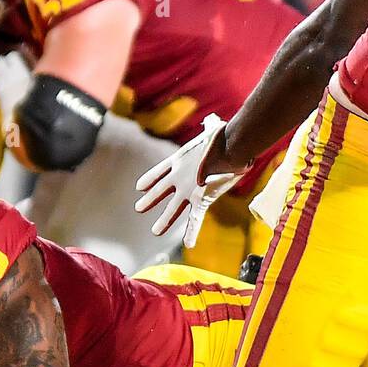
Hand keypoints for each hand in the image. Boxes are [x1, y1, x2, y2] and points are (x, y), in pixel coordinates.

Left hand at [134, 113, 245, 248]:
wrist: (229, 146)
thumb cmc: (223, 136)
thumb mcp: (212, 129)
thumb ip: (209, 126)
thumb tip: (212, 121)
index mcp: (178, 159)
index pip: (159, 172)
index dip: (149, 179)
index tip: (139, 187)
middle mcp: (178, 177)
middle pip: (159, 191)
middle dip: (149, 201)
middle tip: (139, 208)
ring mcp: (187, 190)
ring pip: (173, 210)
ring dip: (164, 221)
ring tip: (155, 232)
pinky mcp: (200, 199)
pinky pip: (196, 219)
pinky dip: (193, 232)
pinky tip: (189, 245)